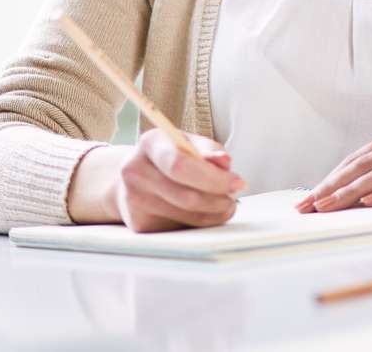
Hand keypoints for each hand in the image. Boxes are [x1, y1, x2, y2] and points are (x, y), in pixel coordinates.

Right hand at [95, 129, 243, 232]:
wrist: (134, 177)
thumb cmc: (171, 156)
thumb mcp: (190, 143)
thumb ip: (210, 151)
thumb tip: (224, 162)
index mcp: (150, 144)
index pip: (180, 165)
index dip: (214, 178)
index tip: (237, 182)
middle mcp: (135, 172)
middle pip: (186, 196)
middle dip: (219, 199)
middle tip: (234, 196)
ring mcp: (134, 201)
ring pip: (187, 216)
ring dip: (215, 213)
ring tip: (224, 203)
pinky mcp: (139, 224)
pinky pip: (181, 228)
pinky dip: (200, 221)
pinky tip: (204, 210)